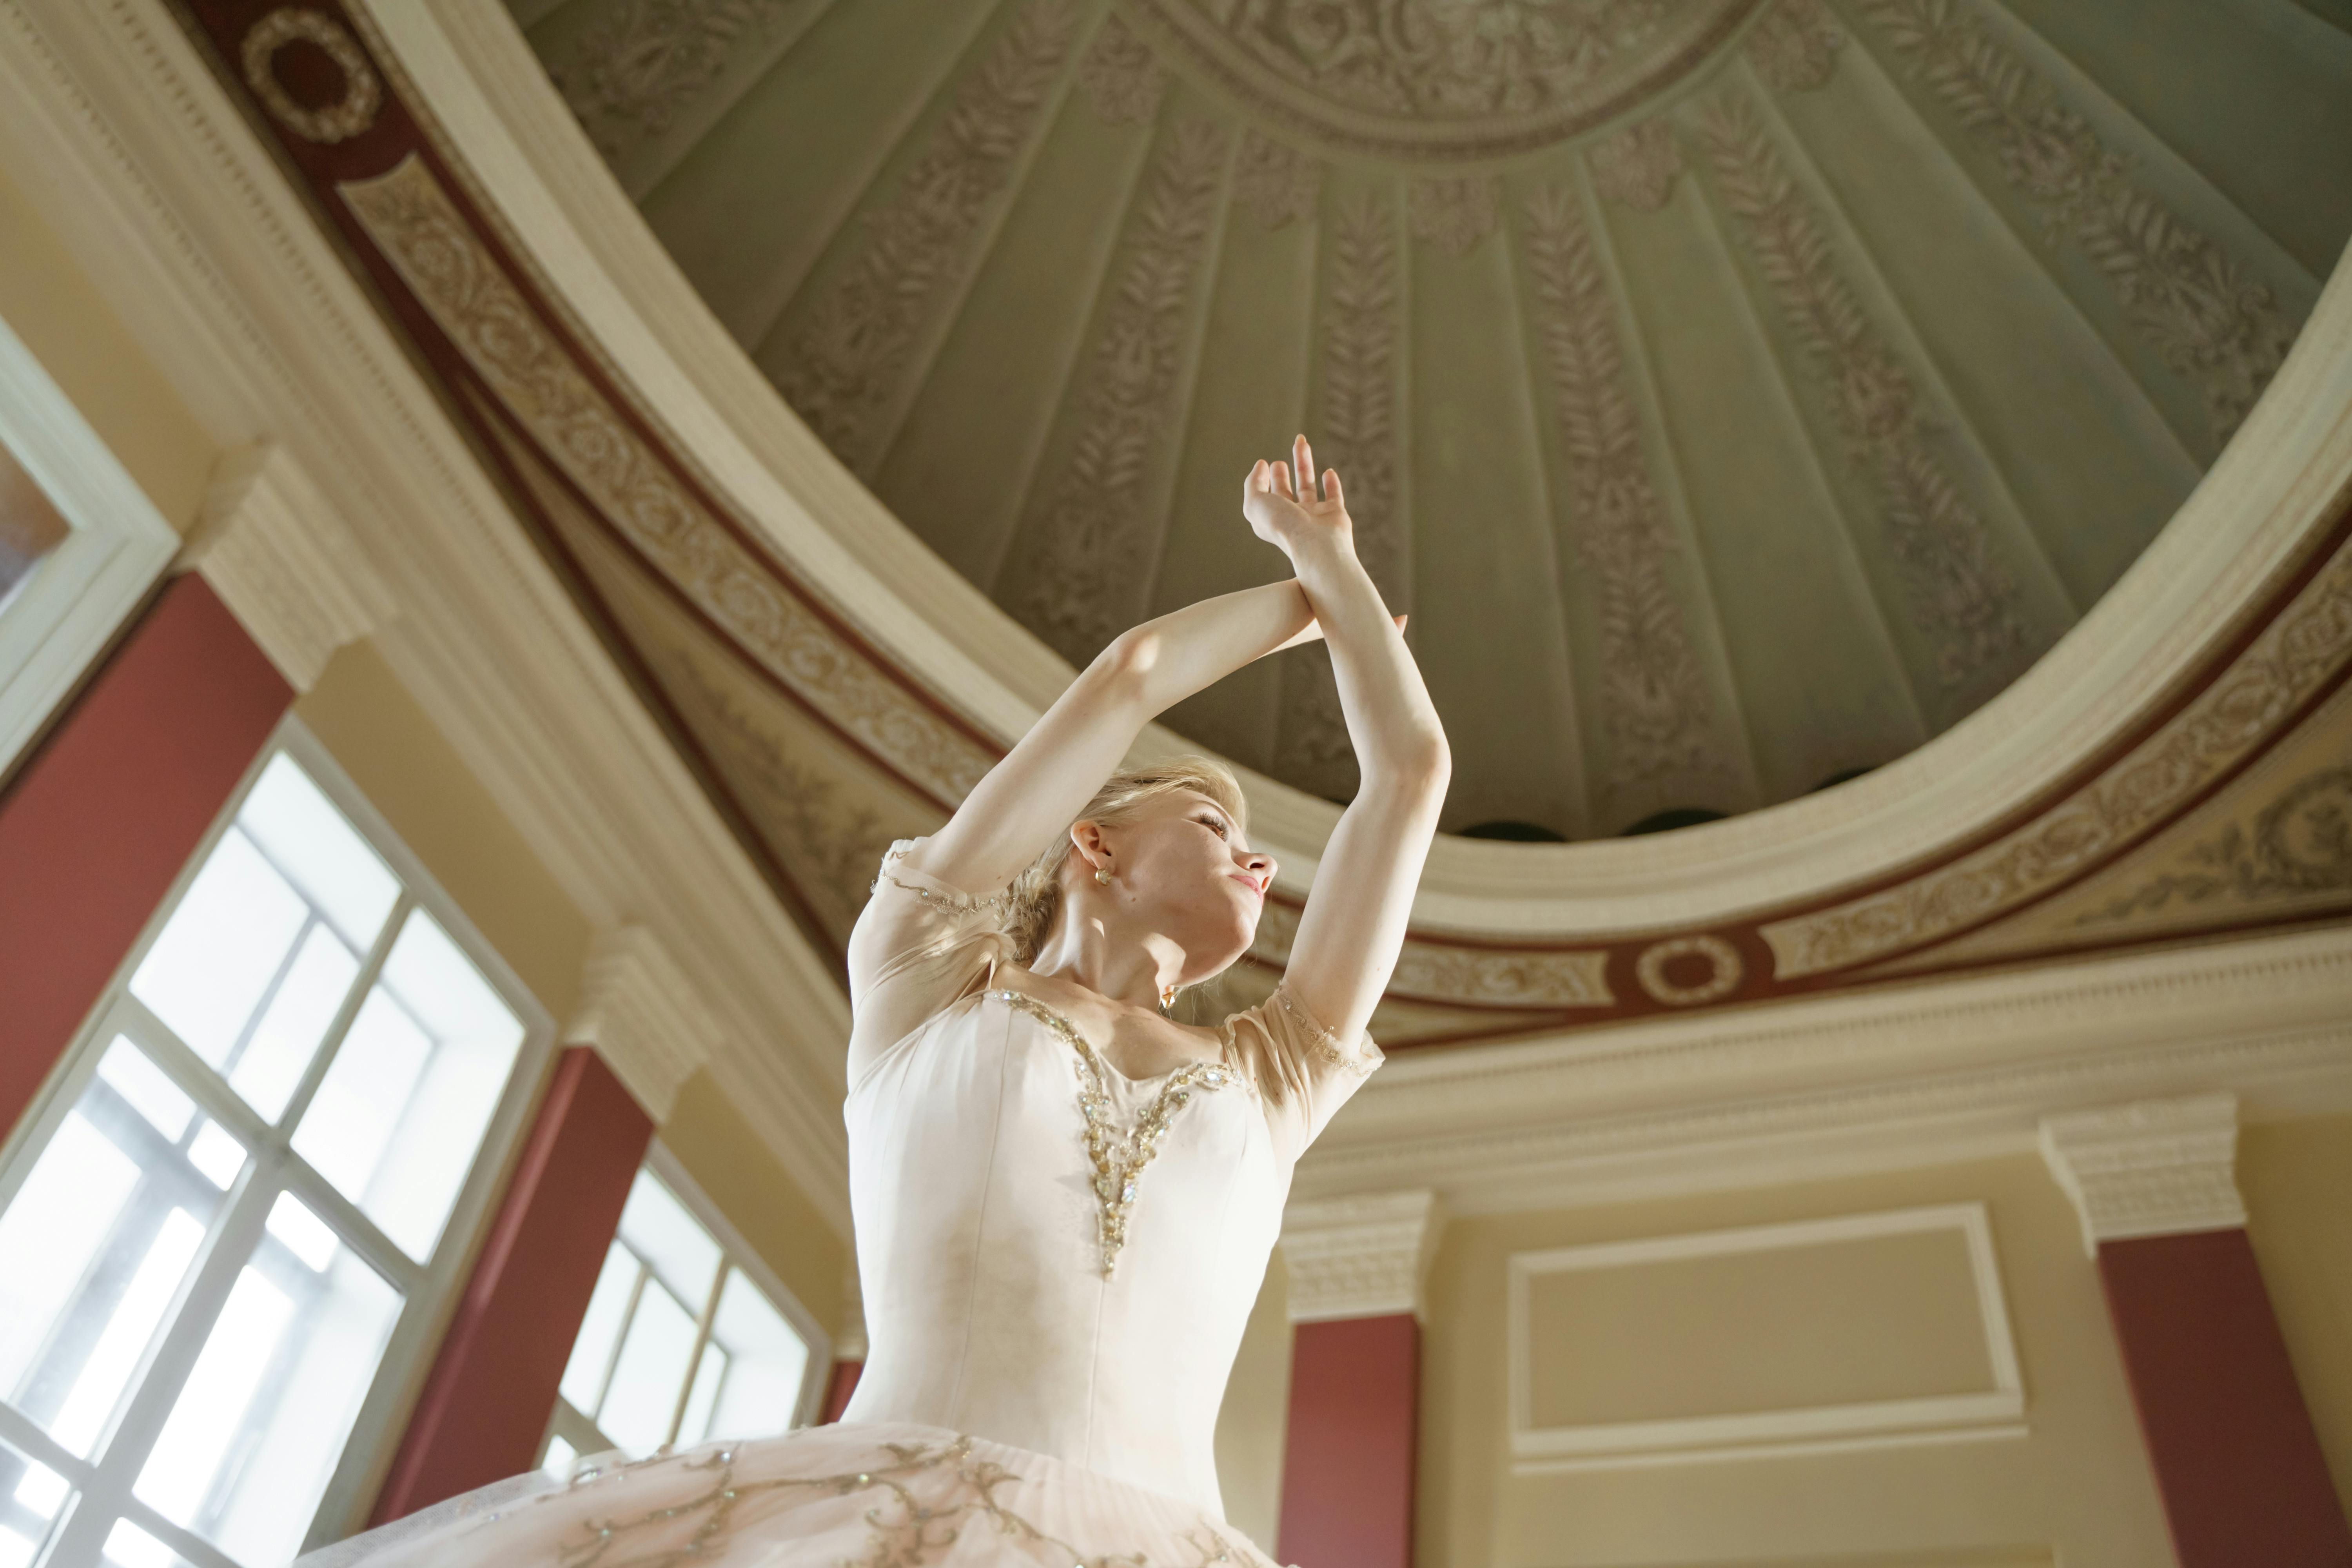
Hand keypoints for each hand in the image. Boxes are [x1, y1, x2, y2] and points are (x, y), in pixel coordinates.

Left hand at [1244, 434, 1354, 563]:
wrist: (1316, 544)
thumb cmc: (1283, 525)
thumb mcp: (1255, 503)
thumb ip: (1253, 483)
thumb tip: (1261, 466)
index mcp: (1272, 519)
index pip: (1265, 497)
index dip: (1262, 479)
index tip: (1263, 463)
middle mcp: (1292, 518)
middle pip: (1285, 492)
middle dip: (1281, 475)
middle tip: (1278, 462)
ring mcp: (1314, 516)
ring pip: (1308, 486)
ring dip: (1304, 464)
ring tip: (1301, 443)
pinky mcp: (1334, 513)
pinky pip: (1333, 496)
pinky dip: (1331, 483)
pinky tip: (1328, 471)